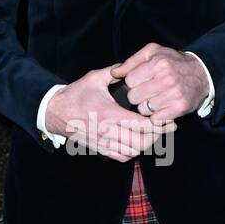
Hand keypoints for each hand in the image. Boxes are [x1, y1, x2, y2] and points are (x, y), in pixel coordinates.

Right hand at [45, 66, 175, 162]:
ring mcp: (103, 143)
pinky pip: (122, 157)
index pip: (140, 124)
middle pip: (140, 142)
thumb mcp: (93, 78)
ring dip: (146, 145)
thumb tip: (128, 66)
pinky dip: (134, 152)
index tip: (169, 120)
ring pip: (133, 152)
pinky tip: (138, 142)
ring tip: (155, 134)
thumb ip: (113, 72)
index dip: (158, 125)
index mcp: (108, 113)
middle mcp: (106, 131)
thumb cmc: (75, 95)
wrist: (55, 113)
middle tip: (166, 128)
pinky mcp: (99, 149)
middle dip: (157, 136)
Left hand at [109, 44, 207, 125]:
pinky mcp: (179, 108)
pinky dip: (156, 115)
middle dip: (137, 95)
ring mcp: (173, 95)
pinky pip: (155, 119)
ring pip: (143, 109)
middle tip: (146, 91)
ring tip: (154, 98)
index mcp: (158, 63)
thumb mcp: (153, 52)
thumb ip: (131, 61)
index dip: (132, 82)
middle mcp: (166, 79)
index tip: (140, 81)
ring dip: (146, 106)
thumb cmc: (174, 62)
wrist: (202, 74)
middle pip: (134, 96)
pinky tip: (161, 107)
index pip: (129, 81)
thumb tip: (114, 73)